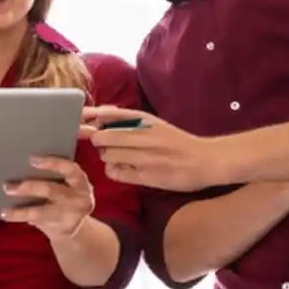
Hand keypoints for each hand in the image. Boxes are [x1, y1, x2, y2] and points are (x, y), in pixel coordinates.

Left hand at [1, 156, 93, 240]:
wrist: (75, 228)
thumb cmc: (65, 196)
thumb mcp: (67, 184)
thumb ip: (53, 174)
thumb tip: (20, 164)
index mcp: (80, 180)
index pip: (69, 168)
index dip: (51, 163)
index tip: (31, 159)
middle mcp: (78, 197)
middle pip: (51, 190)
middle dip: (28, 188)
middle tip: (7, 186)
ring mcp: (69, 214)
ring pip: (41, 211)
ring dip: (21, 210)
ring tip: (4, 209)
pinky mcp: (59, 227)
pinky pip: (36, 221)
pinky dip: (20, 217)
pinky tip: (6, 215)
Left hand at [82, 105, 226, 191]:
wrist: (205, 160)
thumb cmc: (176, 141)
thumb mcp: (154, 123)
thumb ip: (128, 118)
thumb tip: (100, 112)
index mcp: (145, 119)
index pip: (108, 114)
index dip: (90, 118)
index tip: (83, 121)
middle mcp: (144, 136)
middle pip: (102, 136)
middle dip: (98, 140)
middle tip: (104, 144)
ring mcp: (145, 157)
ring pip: (107, 155)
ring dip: (107, 156)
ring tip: (118, 157)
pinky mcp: (146, 176)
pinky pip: (116, 173)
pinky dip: (114, 171)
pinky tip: (124, 169)